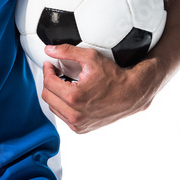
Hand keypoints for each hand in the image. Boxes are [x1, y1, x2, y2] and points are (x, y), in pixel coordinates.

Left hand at [40, 44, 159, 133]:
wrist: (131, 94)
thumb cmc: (114, 76)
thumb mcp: (91, 58)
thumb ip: (67, 51)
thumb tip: (49, 50)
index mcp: (74, 97)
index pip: (48, 82)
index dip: (47, 70)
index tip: (50, 64)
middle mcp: (75, 114)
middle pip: (47, 95)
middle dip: (48, 81)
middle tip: (54, 72)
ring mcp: (78, 124)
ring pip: (53, 107)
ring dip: (54, 94)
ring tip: (62, 83)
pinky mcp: (81, 129)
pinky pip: (63, 116)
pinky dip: (63, 106)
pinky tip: (70, 96)